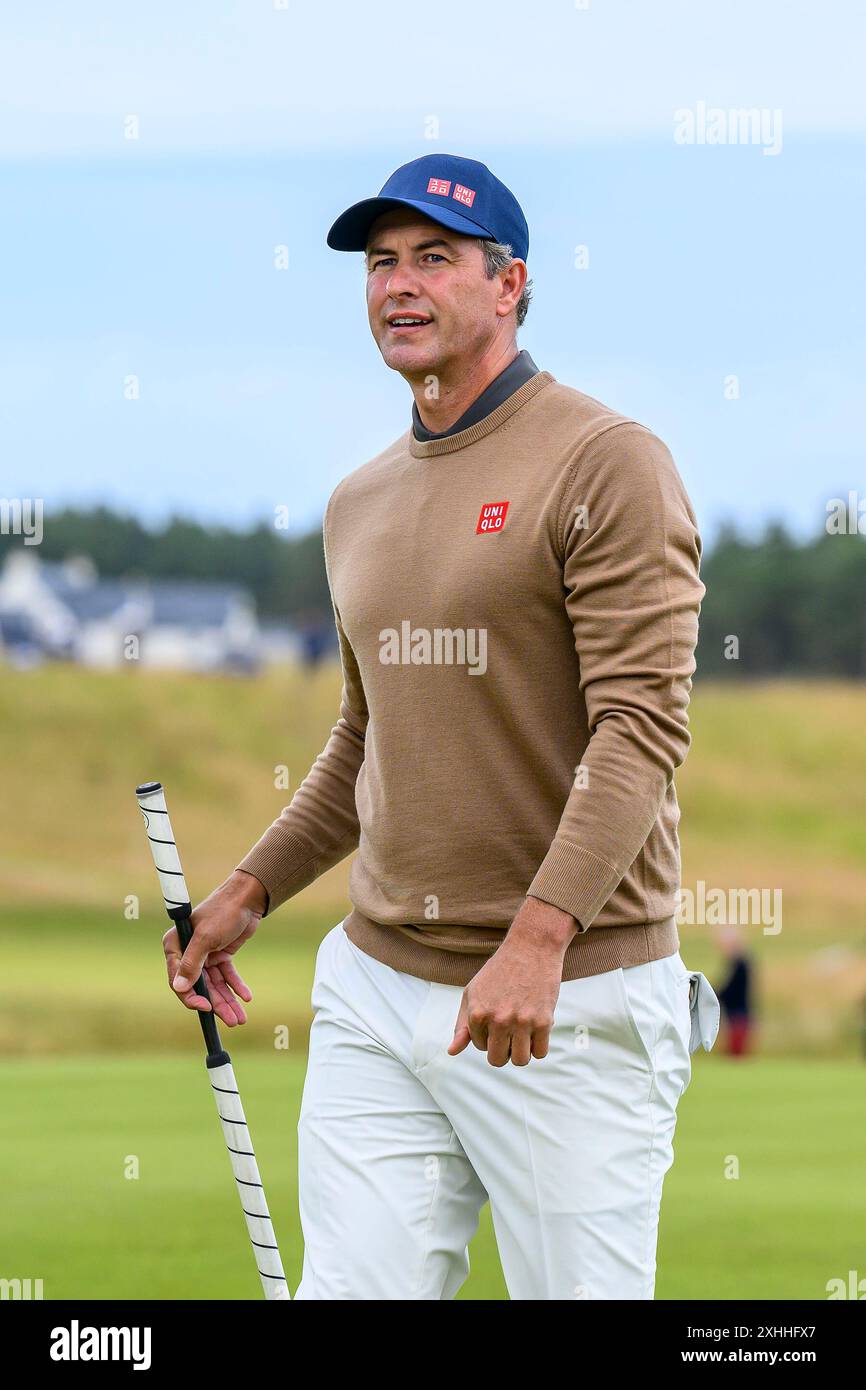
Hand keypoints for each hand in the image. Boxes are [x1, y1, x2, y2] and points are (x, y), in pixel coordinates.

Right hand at [163, 870, 267, 1026]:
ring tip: (240, 1018)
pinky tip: (246, 997)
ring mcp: (205, 955)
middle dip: (216, 1004)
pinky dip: (236, 987)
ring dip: (228, 1000)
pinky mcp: (221, 955)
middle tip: (232, 1021)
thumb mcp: (206, 937)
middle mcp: (188, 952)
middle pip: (200, 986)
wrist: (247, 897)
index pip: (178, 979)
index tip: (207, 1008)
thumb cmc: (223, 911)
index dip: (191, 997)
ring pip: (215, 985)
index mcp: (176, 946)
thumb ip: (192, 963)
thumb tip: (180, 988)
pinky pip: (227, 976)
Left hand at [448, 897, 578, 1065]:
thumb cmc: (499, 971)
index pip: (480, 1046)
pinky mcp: (544, 1021)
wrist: (531, 948)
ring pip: (521, 1060)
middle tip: (509, 1033)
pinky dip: (538, 1046)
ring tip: (523, 1033)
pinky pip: (540, 1053)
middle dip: (503, 1050)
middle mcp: (498, 1020)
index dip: (488, 1034)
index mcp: (477, 1014)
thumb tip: (452, 1051)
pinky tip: (536, 1029)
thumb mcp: (473, 993)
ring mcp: (522, 1022)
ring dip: (521, 1051)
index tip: (497, 1017)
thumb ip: (462, 1024)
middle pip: (498, 1060)